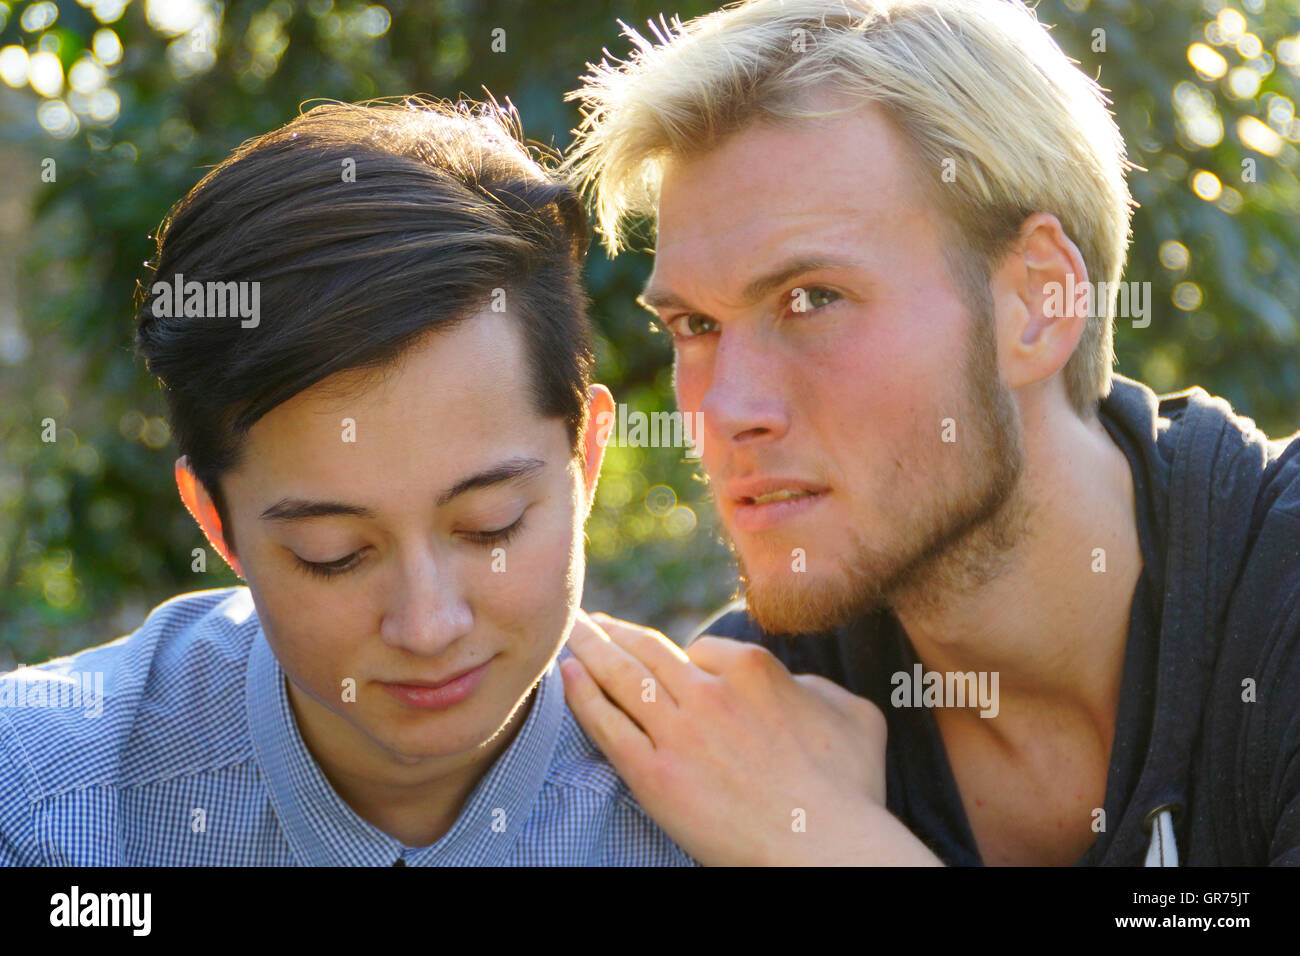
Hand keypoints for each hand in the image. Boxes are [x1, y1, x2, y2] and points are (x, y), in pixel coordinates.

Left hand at [561, 610, 942, 865]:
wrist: (825, 847)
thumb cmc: (851, 788)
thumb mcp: (855, 713)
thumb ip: (817, 684)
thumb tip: (797, 682)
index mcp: (753, 668)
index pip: (702, 649)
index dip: (686, 659)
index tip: (670, 663)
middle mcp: (709, 692)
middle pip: (648, 649)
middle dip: (614, 630)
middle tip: (589, 619)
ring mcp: (678, 732)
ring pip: (622, 677)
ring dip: (589, 648)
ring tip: (570, 631)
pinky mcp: (654, 775)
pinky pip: (607, 725)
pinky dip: (582, 696)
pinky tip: (564, 675)